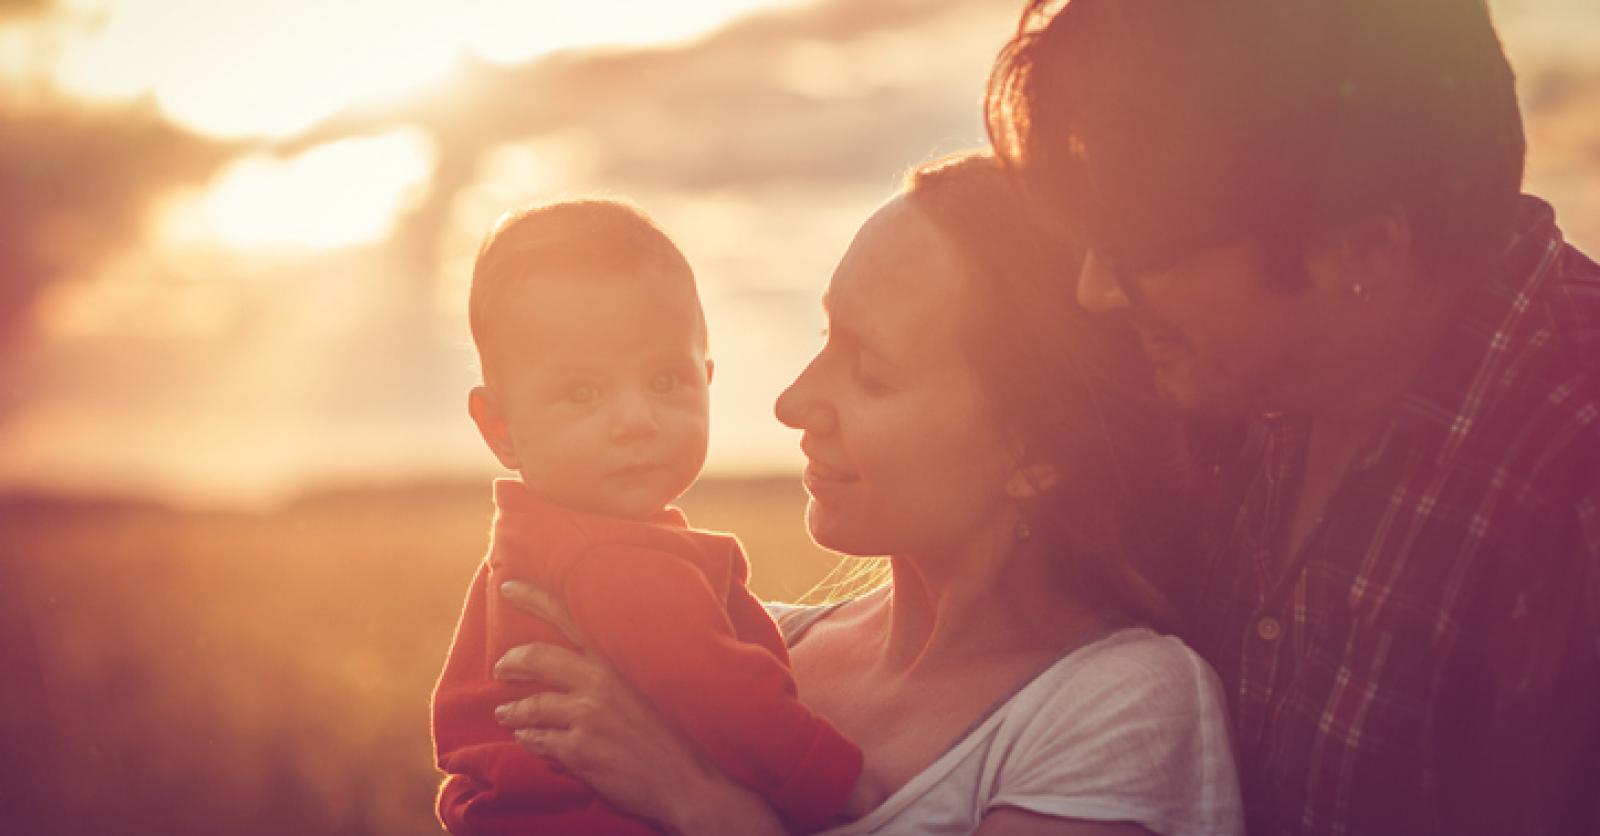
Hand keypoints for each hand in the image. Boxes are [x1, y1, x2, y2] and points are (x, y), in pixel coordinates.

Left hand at [493, 580, 783, 835]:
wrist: (689, 784)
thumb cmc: (672, 738)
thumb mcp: (648, 691)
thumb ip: (615, 677)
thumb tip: (586, 672)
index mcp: (618, 661)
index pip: (571, 617)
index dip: (536, 598)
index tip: (509, 586)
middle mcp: (601, 682)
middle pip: (538, 657)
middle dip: (511, 662)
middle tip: (500, 668)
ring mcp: (588, 715)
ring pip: (531, 705)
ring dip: (512, 711)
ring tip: (505, 714)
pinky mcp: (578, 750)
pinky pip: (538, 740)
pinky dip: (528, 739)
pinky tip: (527, 740)